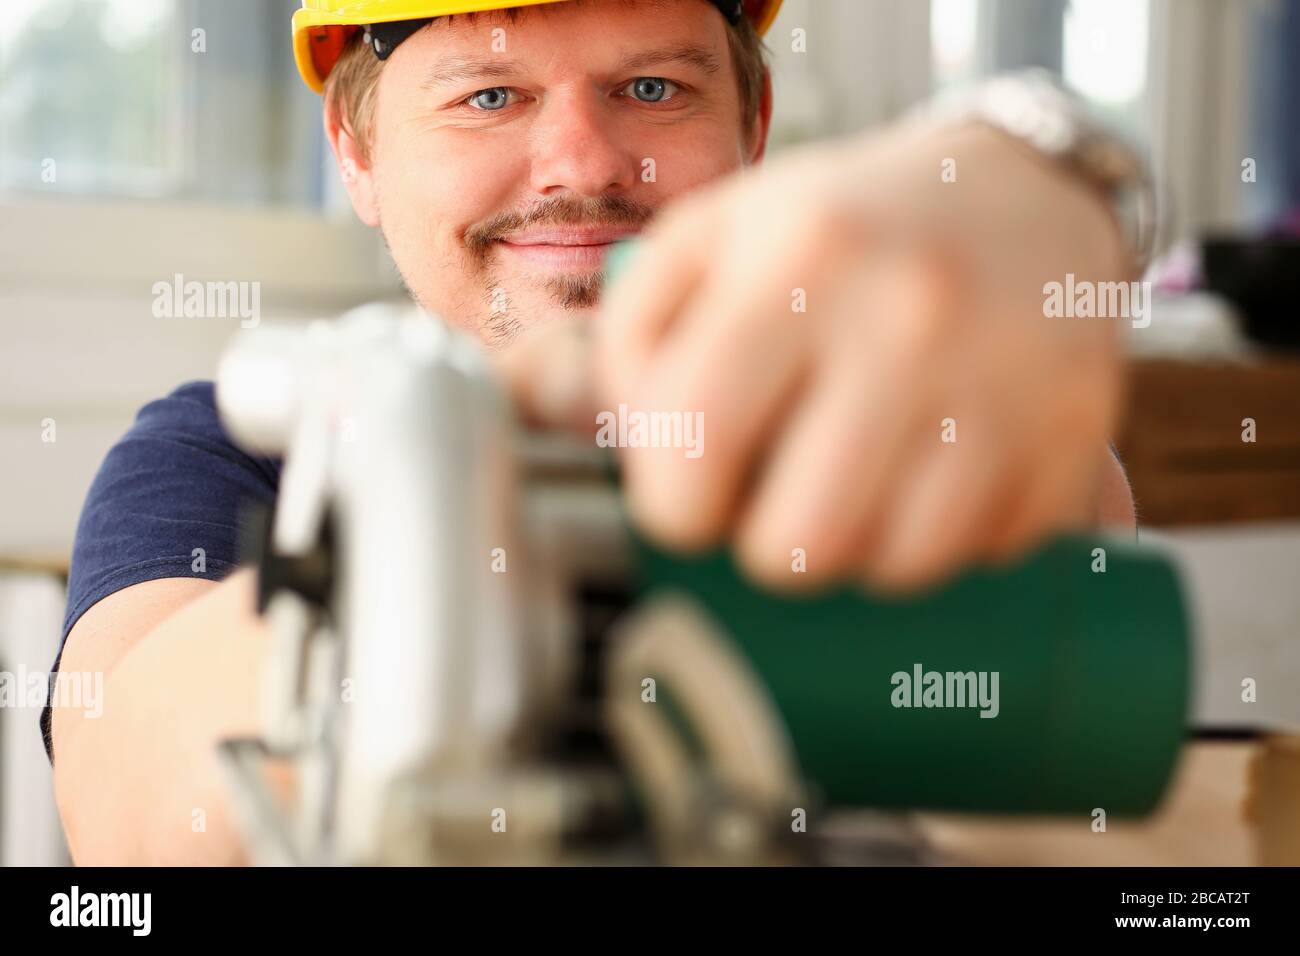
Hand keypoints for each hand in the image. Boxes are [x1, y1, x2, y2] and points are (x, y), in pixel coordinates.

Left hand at [502, 122, 1130, 592]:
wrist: (1021, 194)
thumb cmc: (843, 228)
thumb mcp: (715, 243)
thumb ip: (620, 332)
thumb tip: (523, 418)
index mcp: (798, 259)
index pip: (691, 452)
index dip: (672, 504)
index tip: (690, 490)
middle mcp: (910, 319)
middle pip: (794, 545)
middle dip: (763, 543)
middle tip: (774, 496)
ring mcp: (1008, 383)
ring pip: (893, 571)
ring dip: (852, 552)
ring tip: (851, 482)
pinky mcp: (1077, 437)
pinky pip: (980, 562)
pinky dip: (939, 545)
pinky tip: (926, 481)